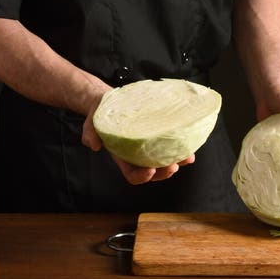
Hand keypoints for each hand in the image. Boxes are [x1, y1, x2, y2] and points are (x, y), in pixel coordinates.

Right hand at [81, 94, 195, 183]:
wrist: (107, 101)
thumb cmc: (100, 114)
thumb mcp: (91, 122)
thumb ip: (90, 133)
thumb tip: (94, 144)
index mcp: (122, 156)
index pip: (132, 174)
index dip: (141, 177)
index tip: (150, 172)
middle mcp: (136, 154)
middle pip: (153, 172)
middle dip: (164, 172)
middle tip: (173, 166)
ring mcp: (147, 145)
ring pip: (164, 160)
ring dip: (177, 161)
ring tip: (186, 158)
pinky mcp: (156, 133)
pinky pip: (169, 143)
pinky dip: (180, 146)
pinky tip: (189, 142)